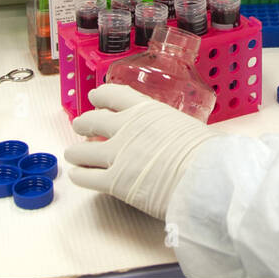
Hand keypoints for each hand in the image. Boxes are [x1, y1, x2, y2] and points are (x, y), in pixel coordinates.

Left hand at [65, 84, 217, 219]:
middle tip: (80, 126)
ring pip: (82, 151)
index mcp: (146, 110)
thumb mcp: (188, 126)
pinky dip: (79, 175)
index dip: (101, 96)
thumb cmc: (205, 152)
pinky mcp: (113, 182)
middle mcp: (126, 128)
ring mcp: (116, 155)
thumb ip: (173, 128)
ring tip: (72, 154)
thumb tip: (181, 136)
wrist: (204, 177)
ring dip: (75, 151)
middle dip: (83, 123)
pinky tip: (77, 175)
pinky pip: (86, 177)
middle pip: (93, 121)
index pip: (114, 95)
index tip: (95, 97)